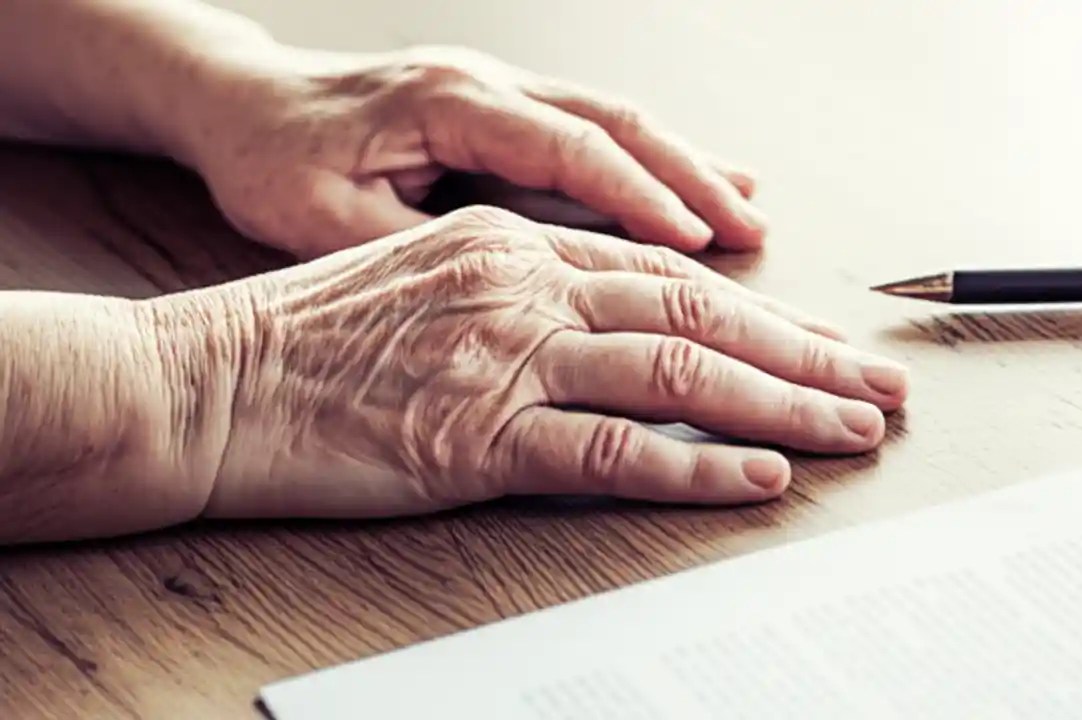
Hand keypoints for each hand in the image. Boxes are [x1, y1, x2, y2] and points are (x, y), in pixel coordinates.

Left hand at [185, 46, 766, 258]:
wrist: (240, 101)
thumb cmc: (271, 160)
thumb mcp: (322, 218)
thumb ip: (415, 244)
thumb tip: (503, 282)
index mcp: (448, 103)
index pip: (568, 149)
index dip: (638, 197)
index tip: (697, 244)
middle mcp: (486, 84)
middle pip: (615, 123)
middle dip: (691, 178)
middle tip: (753, 230)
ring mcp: (498, 91)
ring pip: (614, 122)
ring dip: (683, 167)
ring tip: (746, 210)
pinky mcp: (499, 111)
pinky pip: (590, 132)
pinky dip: (646, 165)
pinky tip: (686, 187)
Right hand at [198, 207, 907, 518]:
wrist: (206, 378)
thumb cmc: (309, 336)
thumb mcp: (428, 278)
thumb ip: (525, 293)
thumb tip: (610, 326)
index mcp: (518, 246)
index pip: (671, 277)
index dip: (762, 315)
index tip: (823, 344)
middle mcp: (526, 289)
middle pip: (701, 317)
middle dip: (806, 355)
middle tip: (879, 386)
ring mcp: (506, 362)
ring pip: (678, 376)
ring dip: (780, 406)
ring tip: (853, 431)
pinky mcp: (476, 440)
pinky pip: (610, 452)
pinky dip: (694, 466)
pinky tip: (757, 476)